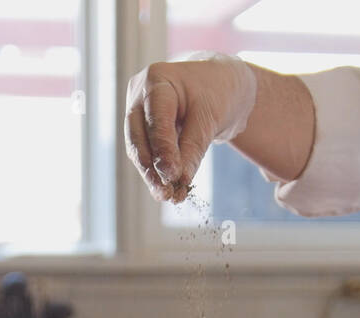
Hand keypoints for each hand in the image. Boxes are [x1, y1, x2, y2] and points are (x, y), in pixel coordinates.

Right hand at [124, 53, 256, 201]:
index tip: (171, 175)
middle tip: (164, 193)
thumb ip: (193, 147)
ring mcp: (138, 111)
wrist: (221, 86)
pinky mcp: (143, 128)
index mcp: (157, 80)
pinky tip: (168, 189)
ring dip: (153, 175)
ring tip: (167, 196)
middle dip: (151, 167)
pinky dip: (158, 171)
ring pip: (139, 148)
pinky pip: (147, 152)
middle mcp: (140, 94)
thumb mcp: (211, 117)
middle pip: (138, 136)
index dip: (162, 149)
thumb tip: (179, 181)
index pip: (155, 119)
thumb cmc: (218, 93)